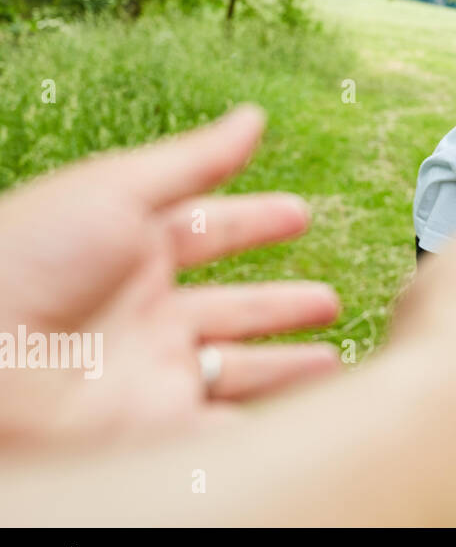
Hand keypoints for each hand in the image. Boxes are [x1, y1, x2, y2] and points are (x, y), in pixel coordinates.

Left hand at [0, 105, 340, 445]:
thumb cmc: (24, 259)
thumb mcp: (116, 190)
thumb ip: (195, 159)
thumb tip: (254, 116)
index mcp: (132, 251)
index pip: (212, 232)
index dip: (257, 222)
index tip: (301, 213)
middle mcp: (146, 315)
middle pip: (232, 309)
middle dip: (281, 306)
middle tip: (329, 302)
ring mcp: (152, 375)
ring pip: (238, 371)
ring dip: (286, 369)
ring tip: (334, 363)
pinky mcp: (156, 430)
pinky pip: (225, 429)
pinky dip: (266, 426)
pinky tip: (307, 416)